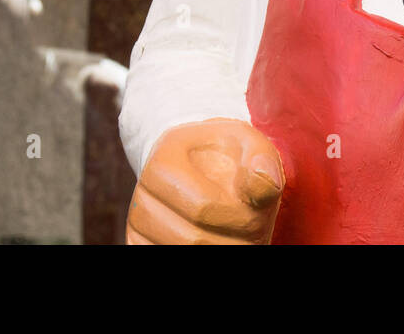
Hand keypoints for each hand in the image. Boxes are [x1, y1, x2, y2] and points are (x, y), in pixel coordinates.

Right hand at [126, 118, 283, 243]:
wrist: (200, 161)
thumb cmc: (230, 154)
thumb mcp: (250, 145)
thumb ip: (261, 160)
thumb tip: (266, 183)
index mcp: (165, 160)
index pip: (204, 206)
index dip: (241, 218)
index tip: (261, 215)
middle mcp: (143, 193)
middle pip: (192, 240)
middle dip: (235, 243)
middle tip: (256, 235)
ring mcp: (137, 222)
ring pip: (180, 254)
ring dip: (221, 251)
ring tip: (240, 239)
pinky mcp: (137, 242)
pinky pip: (165, 259)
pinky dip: (201, 256)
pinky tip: (221, 242)